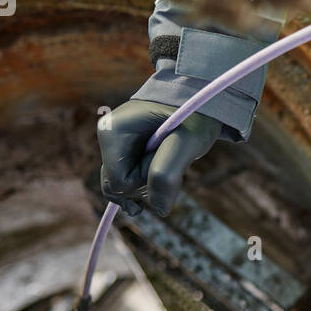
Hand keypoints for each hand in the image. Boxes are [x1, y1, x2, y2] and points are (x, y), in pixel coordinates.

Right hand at [96, 100, 222, 216]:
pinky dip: (151, 179)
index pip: (119, 183)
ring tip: (170, 156)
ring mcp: (116, 145)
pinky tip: (164, 167)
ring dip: (152, 181)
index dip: (147, 180)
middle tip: (172, 156)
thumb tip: (158, 209)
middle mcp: (108, 138)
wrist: (202, 100)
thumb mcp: (187, 141)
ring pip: (126, 187)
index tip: (169, 155)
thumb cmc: (195, 116)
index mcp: (112, 131)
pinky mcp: (126, 152)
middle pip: (119, 188)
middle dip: (148, 182)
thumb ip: (167, 174)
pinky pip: (131, 181)